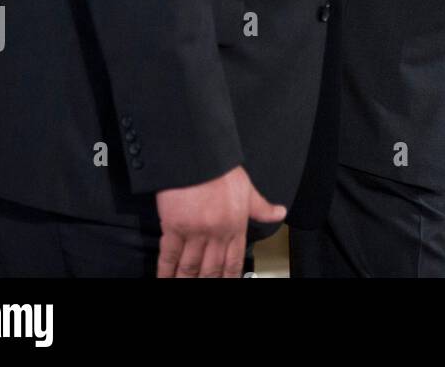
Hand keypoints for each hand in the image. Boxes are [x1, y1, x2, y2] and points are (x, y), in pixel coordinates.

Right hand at [155, 165, 285, 277]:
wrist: (201, 156)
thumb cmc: (222, 170)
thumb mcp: (248, 189)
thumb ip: (262, 207)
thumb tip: (280, 213)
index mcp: (236, 225)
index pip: (233, 261)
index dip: (228, 278)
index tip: (225, 284)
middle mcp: (217, 233)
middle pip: (211, 269)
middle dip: (206, 283)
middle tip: (202, 289)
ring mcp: (195, 232)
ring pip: (190, 267)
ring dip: (184, 281)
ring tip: (181, 288)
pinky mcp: (174, 227)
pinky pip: (169, 255)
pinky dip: (165, 270)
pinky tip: (164, 278)